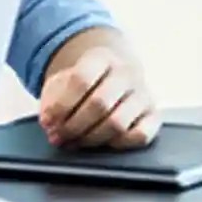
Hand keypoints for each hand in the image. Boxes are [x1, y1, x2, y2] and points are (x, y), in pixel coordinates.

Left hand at [38, 46, 159, 148]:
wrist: (111, 78)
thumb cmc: (83, 85)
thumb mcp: (62, 82)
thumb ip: (52, 99)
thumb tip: (49, 121)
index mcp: (102, 57)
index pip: (81, 80)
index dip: (61, 106)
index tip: (48, 122)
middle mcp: (127, 72)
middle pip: (99, 104)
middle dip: (73, 126)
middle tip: (59, 137)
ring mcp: (143, 93)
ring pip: (118, 123)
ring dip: (91, 138)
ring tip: (75, 142)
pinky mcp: (153, 115)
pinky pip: (139, 136)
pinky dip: (118, 143)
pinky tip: (103, 142)